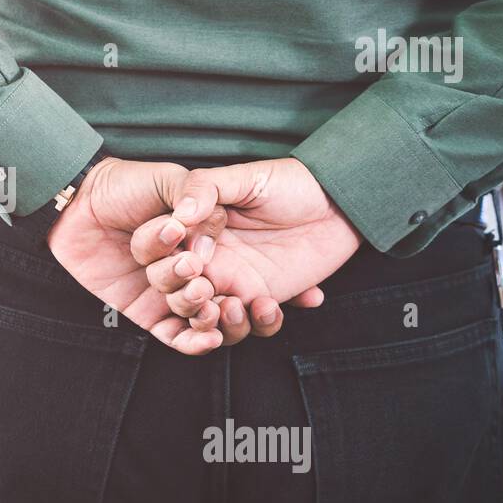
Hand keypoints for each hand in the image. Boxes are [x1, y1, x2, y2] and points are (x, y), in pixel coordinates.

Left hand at [48, 156, 237, 353]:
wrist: (78, 205)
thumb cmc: (124, 186)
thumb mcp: (166, 179)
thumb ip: (196, 191)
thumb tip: (206, 226)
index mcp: (198, 241)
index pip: (226, 260)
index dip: (220, 259)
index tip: (199, 250)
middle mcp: (187, 269)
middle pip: (211, 290)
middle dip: (203, 285)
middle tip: (190, 267)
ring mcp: (167, 293)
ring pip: (197, 314)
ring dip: (202, 310)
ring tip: (195, 289)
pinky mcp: (146, 315)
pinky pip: (176, 337)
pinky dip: (195, 342)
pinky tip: (209, 337)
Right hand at [140, 157, 361, 314]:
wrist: (338, 199)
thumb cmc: (288, 182)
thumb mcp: (243, 177)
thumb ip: (205, 187)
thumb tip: (180, 215)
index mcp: (195, 235)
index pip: (164, 262)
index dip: (167, 271)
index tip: (189, 266)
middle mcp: (211, 264)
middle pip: (181, 299)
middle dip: (189, 304)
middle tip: (209, 293)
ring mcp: (239, 284)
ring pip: (216, 322)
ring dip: (225, 324)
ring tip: (241, 305)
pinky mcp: (268, 298)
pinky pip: (256, 326)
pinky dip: (262, 324)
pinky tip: (272, 306)